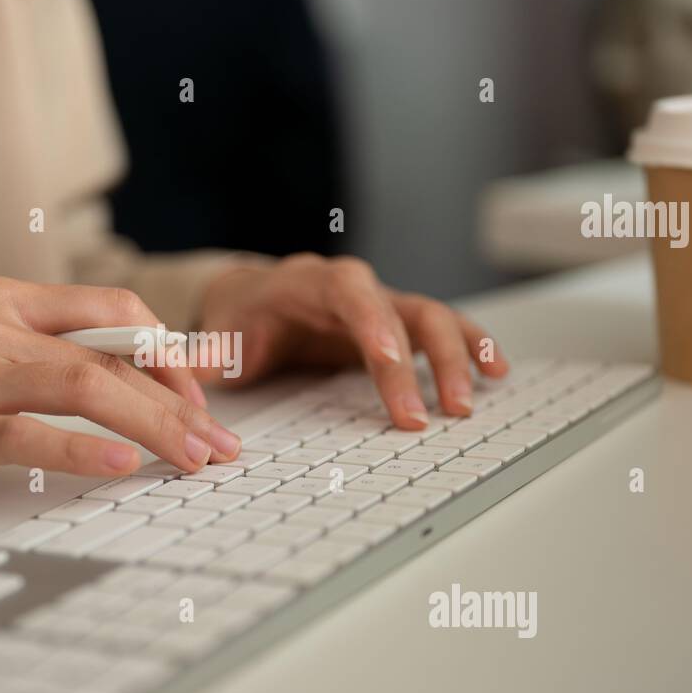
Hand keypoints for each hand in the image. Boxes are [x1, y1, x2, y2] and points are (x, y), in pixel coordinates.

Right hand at [0, 278, 239, 501]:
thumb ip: (31, 352)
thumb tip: (112, 384)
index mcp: (3, 299)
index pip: (113, 309)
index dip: (168, 352)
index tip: (198, 397)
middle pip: (114, 352)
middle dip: (182, 399)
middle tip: (222, 444)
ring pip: (85, 386)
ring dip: (155, 425)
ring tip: (197, 459)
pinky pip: (26, 434)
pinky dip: (78, 449)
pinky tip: (120, 464)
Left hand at [196, 254, 508, 428]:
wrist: (251, 300)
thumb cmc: (240, 319)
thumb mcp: (220, 334)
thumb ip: (210, 353)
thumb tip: (195, 368)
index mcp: (310, 282)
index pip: (349, 293)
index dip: (373, 323)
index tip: (389, 358)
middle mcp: (354, 288)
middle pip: (404, 308)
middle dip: (424, 358)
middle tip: (439, 410)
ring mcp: (382, 305)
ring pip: (433, 318)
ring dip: (457, 357)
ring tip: (469, 402)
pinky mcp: (397, 325)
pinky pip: (441, 330)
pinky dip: (471, 347)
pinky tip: (496, 372)